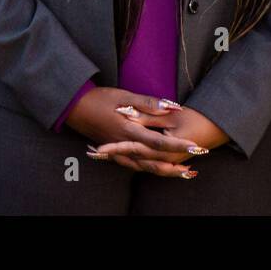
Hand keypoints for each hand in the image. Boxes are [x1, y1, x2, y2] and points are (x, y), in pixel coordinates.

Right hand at [67, 88, 203, 177]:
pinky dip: (147, 169)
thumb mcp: (124, 96)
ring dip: (163, 171)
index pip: (159, 141)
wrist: (76, 108)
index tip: (194, 146)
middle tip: (192, 168)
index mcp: (129, 131)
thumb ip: (148, 103)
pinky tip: (156, 169)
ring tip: (180, 173)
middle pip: (153, 161)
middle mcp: (125, 145)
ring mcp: (118, 152)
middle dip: (174, 164)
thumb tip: (170, 106)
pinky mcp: (114, 153)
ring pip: (143, 167)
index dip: (177, 145)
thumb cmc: (101, 99)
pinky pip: (133, 165)